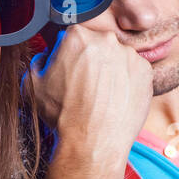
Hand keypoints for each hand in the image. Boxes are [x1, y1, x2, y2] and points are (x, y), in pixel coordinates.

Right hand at [23, 23, 152, 164]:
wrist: (92, 143)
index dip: (68, 54)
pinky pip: (134, 71)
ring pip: (117, 57)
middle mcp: (106, 39)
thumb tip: (47, 56)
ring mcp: (129, 55)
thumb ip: (39, 61)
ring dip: (111, 70)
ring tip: (102, 96)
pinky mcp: (145, 71)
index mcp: (77, 35)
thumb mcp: (33, 84)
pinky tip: (116, 99)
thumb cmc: (63, 115)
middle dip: (91, 60)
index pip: (72, 37)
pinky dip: (127, 82)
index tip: (70, 70)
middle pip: (97, 44)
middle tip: (86, 85)